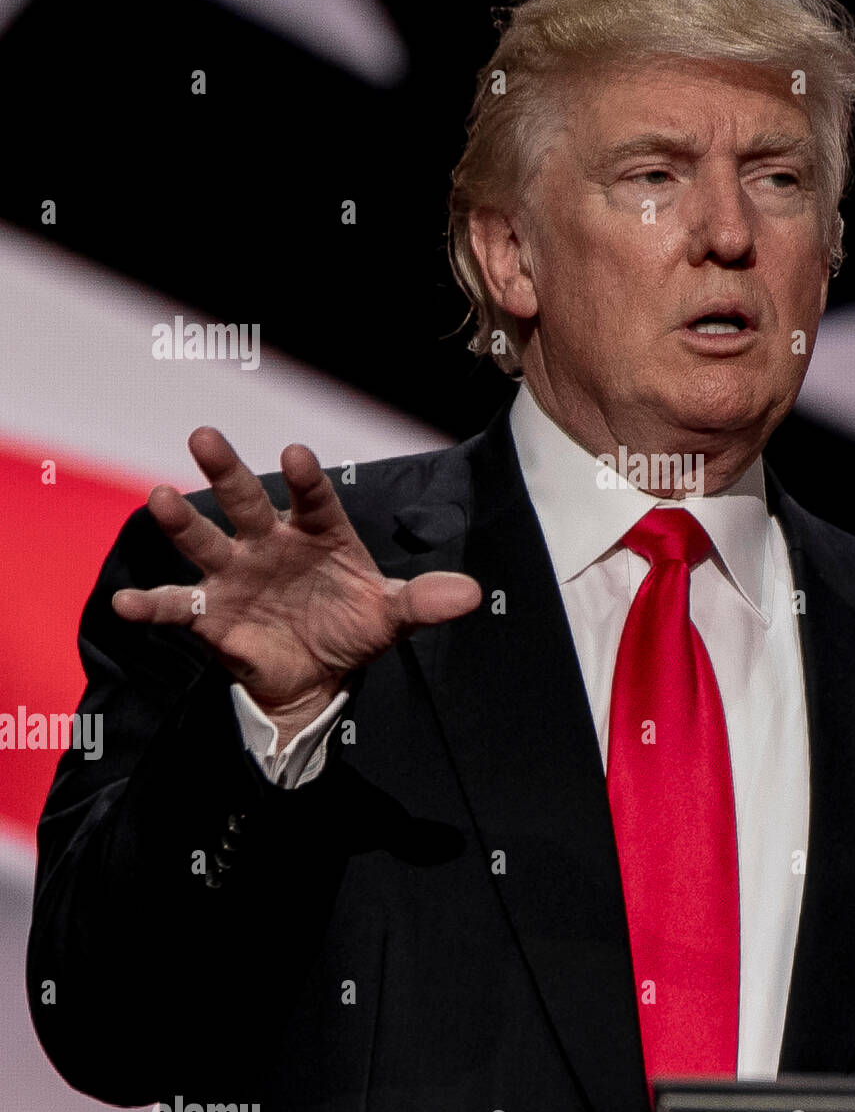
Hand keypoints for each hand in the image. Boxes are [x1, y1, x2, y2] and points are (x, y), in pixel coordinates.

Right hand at [112, 428, 481, 732]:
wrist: (318, 676)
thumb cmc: (353, 627)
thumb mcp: (392, 616)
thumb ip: (425, 601)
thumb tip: (472, 594)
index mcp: (320, 534)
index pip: (315, 499)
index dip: (305, 478)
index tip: (294, 455)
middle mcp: (271, 544)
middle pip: (246, 502)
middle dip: (226, 470)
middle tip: (203, 435)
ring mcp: (237, 576)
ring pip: (206, 542)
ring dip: (183, 522)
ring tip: (160, 497)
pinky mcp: (212, 614)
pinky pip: (177, 605)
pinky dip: (151, 604)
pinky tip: (126, 602)